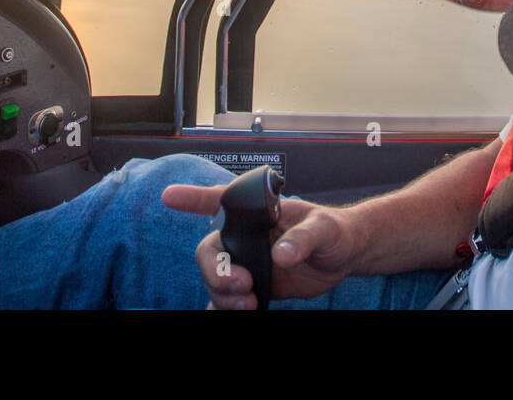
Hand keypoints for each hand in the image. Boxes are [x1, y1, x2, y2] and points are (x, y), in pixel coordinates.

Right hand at [161, 183, 365, 309]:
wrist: (343, 257)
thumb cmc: (334, 231)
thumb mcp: (325, 227)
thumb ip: (304, 237)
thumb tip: (282, 254)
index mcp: (258, 211)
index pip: (220, 200)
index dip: (192, 197)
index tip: (169, 196)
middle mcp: (245, 235)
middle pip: (210, 251)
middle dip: (216, 272)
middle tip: (242, 285)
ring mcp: (246, 262)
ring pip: (214, 280)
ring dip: (223, 295)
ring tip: (249, 305)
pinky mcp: (252, 286)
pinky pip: (226, 301)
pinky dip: (223, 310)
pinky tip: (235, 315)